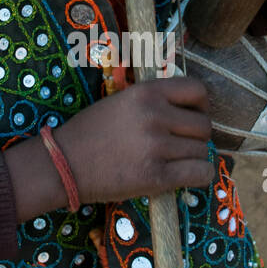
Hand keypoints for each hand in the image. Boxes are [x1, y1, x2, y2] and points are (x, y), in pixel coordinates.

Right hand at [4, 76, 214, 221]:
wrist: (63, 165)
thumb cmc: (90, 133)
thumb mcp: (121, 101)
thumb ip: (154, 101)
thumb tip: (191, 111)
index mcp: (146, 92)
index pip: (197, 91)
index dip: (201, 106)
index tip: (192, 117)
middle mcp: (155, 115)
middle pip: (203, 126)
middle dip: (195, 137)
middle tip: (178, 145)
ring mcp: (156, 146)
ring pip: (201, 151)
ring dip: (192, 158)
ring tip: (170, 161)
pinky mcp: (156, 177)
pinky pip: (200, 173)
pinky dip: (198, 175)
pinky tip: (184, 176)